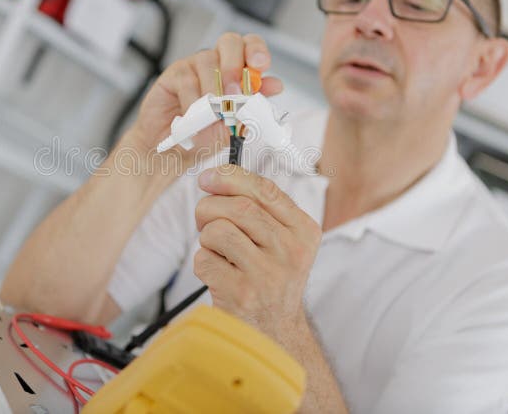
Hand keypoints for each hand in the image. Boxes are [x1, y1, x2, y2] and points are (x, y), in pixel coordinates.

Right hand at [124, 33, 282, 165]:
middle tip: (235, 94)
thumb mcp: (235, 125)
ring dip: (214, 92)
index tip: (261, 65)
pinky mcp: (173, 75)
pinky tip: (194, 119)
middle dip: (235, 67)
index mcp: (237, 69)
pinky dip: (193, 102)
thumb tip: (275, 85)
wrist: (173, 151)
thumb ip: (254, 104)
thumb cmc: (205, 135)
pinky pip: (186, 80)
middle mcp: (217, 63)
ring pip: (208, 62)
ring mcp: (194, 66)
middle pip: (230, 42)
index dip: (257, 50)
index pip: (250, 46)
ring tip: (213, 117)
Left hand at [193, 165, 321, 341]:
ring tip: (218, 252)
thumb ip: (257, 206)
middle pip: (238, 207)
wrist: (273, 331)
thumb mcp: (280, 240)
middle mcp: (291, 252)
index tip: (207, 177)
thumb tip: (213, 178)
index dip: (230, 177)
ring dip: (206, 238)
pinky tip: (219, 275)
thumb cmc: (269, 277)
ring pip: (218, 230)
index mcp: (304, 231)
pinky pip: (204, 259)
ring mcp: (267, 274)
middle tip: (204, 220)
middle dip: (210, 208)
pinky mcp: (241, 294)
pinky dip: (203, 263)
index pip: (265, 190)